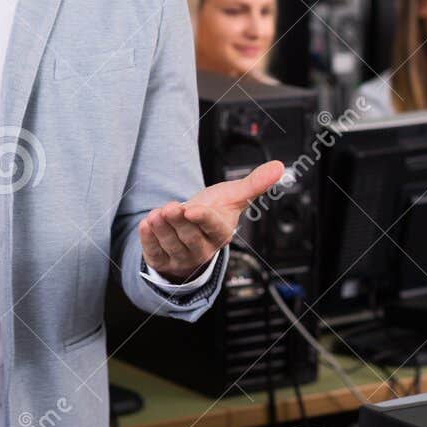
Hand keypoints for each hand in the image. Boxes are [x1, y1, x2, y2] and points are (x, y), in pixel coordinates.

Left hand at [138, 160, 284, 281]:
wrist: (191, 229)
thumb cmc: (214, 211)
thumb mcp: (233, 196)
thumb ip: (254, 183)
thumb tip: (279, 167)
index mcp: (221, 233)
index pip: (213, 227)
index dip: (203, 219)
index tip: (192, 210)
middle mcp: (203, 249)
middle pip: (189, 237)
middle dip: (178, 222)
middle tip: (170, 208)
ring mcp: (182, 257)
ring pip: (171, 245)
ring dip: (162, 229)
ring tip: (156, 214)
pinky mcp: (163, 260)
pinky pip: (155, 253)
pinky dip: (149, 239)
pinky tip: (146, 224)